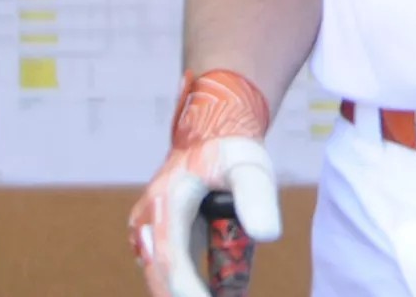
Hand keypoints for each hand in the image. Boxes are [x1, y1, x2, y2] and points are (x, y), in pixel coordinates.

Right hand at [129, 70, 283, 296]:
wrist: (210, 134)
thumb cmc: (231, 150)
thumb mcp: (250, 167)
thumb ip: (257, 197)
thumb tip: (267, 235)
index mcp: (167, 201)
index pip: (171, 258)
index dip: (188, 289)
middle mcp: (148, 219)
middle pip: (159, 274)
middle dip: (185, 295)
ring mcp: (148, 230)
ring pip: (161, 275)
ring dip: (187, 291)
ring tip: (222, 294)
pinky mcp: (156, 238)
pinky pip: (168, 270)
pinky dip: (188, 285)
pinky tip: (215, 291)